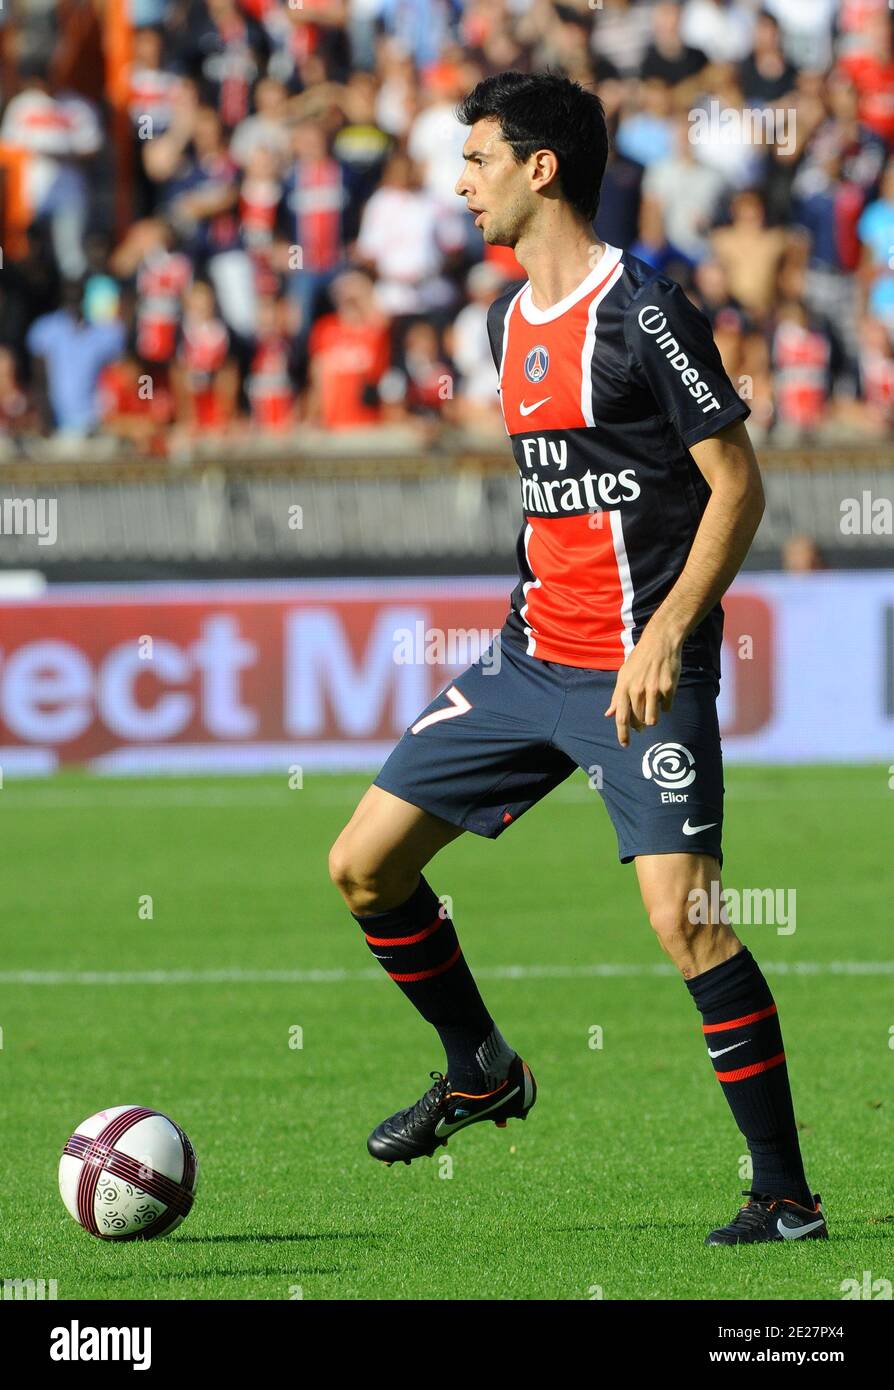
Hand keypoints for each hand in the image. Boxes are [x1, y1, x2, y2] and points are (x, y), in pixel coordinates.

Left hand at [604, 622, 682, 747]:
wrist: (659, 643)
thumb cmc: (639, 660)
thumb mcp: (623, 676)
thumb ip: (617, 697)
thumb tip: (609, 714)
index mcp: (623, 688)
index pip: (621, 717)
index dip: (623, 734)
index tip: (625, 744)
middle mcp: (637, 690)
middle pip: (638, 720)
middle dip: (640, 726)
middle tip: (642, 723)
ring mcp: (653, 690)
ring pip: (653, 719)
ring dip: (653, 718)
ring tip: (653, 707)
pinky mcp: (668, 688)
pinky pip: (667, 707)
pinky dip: (666, 705)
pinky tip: (664, 694)